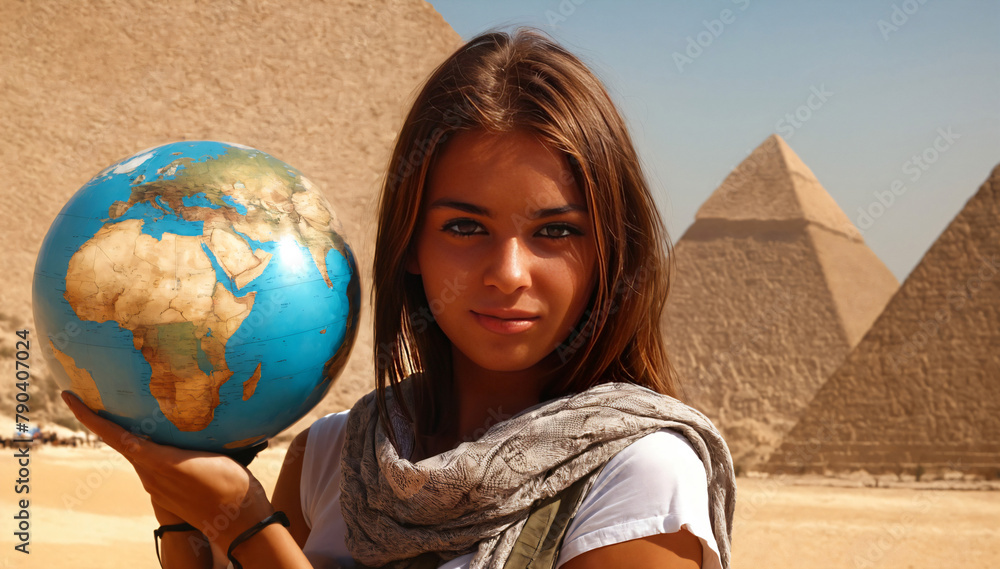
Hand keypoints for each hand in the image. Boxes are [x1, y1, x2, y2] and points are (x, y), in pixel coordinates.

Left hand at [61, 391, 274, 547]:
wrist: (239, 523)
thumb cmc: (230, 486)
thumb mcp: (212, 454)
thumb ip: (191, 441)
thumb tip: (192, 413)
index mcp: (156, 462)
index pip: (113, 435)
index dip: (88, 416)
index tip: (68, 396)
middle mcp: (149, 475)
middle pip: (123, 440)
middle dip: (114, 419)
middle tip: (110, 393)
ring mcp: (157, 487)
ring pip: (141, 452)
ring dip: (140, 435)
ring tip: (153, 414)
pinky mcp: (167, 494)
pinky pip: (155, 464)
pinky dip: (156, 449)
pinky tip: (176, 442)